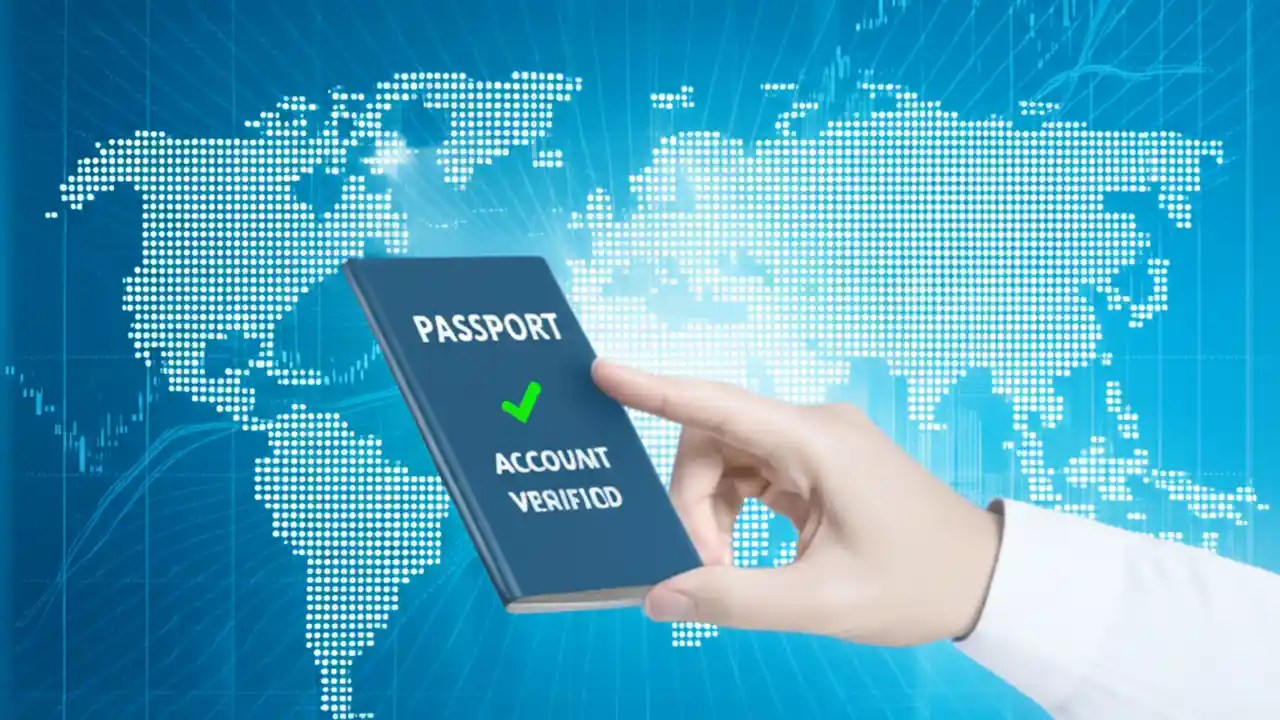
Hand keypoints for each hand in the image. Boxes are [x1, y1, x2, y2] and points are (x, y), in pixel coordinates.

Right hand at [592, 359, 1003, 645]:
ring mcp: (816, 444)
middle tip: (704, 568)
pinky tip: (742, 555)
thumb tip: (659, 597)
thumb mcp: (823, 603)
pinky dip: (732, 512)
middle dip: (690, 502)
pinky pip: (751, 473)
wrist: (982, 579)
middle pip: (712, 440)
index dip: (654, 389)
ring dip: (710, 512)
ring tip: (728, 570)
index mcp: (818, 444)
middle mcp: (813, 428)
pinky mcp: (817, 463)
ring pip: (726, 459)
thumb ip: (736, 599)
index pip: (717, 406)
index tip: (603, 371)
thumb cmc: (917, 586)